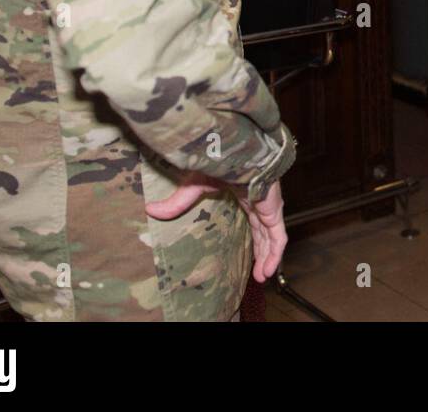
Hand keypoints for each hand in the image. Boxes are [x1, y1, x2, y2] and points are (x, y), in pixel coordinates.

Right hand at [145, 173, 287, 282]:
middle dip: (261, 251)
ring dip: (268, 257)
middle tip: (256, 272)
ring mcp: (269, 206)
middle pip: (263, 231)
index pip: (252, 217)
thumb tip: (150, 209)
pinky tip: (267, 271)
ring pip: (272, 237)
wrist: (240, 151)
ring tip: (261, 277)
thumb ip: (178, 201)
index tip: (246, 251)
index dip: (251, 234)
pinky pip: (278, 237)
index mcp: (246, 192)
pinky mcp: (274, 210)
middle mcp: (260, 201)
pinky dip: (274, 255)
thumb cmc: (221, 160)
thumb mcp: (195, 183)